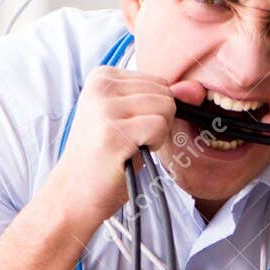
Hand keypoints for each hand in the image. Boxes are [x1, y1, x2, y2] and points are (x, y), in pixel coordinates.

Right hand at [42, 67, 204, 234]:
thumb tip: (195, 89)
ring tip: (129, 146)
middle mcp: (101, 86)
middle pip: (164, 92)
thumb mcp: (129, 118)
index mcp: (102, 76)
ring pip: (165, 107)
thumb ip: (160, 100)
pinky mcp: (114, 132)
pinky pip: (159, 127)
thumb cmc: (104, 157)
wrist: (75, 192)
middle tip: (130, 140)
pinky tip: (131, 154)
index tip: (128, 127)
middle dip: (158, 120)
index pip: (158, 81)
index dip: (154, 110)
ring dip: (156, 133)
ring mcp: (105, 108)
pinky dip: (154, 144)